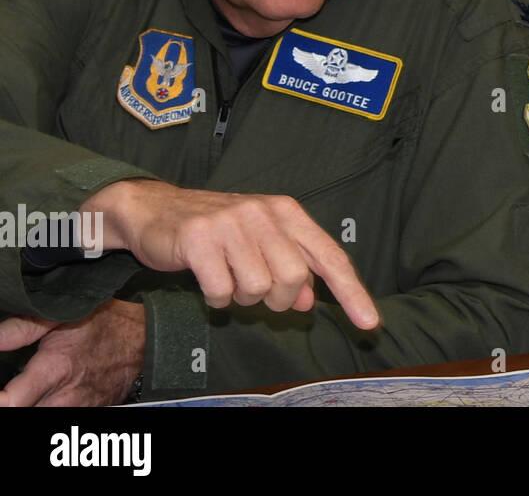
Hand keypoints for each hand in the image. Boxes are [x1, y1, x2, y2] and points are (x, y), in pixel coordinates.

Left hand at [0, 300, 144, 405]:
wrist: (146, 333)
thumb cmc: (105, 320)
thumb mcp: (59, 315)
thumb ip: (19, 330)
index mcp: (54, 371)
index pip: (9, 404)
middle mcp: (66, 397)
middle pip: (24, 414)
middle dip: (14, 403)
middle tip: (11, 390)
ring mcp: (81, 408)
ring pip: (43, 418)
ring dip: (32, 405)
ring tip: (27, 393)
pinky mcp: (91, 411)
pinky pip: (62, 418)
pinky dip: (51, 407)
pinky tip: (51, 394)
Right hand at [82, 179, 379, 329]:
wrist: (155, 209)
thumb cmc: (217, 230)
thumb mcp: (260, 243)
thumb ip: (290, 267)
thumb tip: (310, 300)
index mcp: (287, 212)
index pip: (330, 256)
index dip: (352, 292)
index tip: (370, 323)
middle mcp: (264, 213)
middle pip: (294, 278)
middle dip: (278, 298)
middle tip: (258, 291)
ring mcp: (231, 223)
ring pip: (258, 288)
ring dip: (243, 296)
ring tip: (228, 277)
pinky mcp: (198, 238)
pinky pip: (221, 291)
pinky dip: (216, 298)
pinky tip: (208, 279)